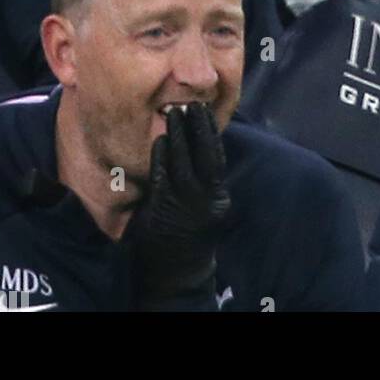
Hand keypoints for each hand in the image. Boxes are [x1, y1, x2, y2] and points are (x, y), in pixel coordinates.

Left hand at [124, 103, 231, 306]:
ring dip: (179, 135)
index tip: (205, 111)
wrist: (176, 275)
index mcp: (218, 198)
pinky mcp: (164, 208)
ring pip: (184, 161)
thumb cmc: (186, 237)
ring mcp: (186, 203)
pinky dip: (162, 155)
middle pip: (206, 155)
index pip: (217, 157)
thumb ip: (199, 183)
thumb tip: (190, 149)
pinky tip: (161, 139)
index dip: (211, 133)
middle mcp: (207, 199)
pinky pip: (163, 175)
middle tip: (192, 104)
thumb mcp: (203, 209)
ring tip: (175, 112)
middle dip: (199, 127)